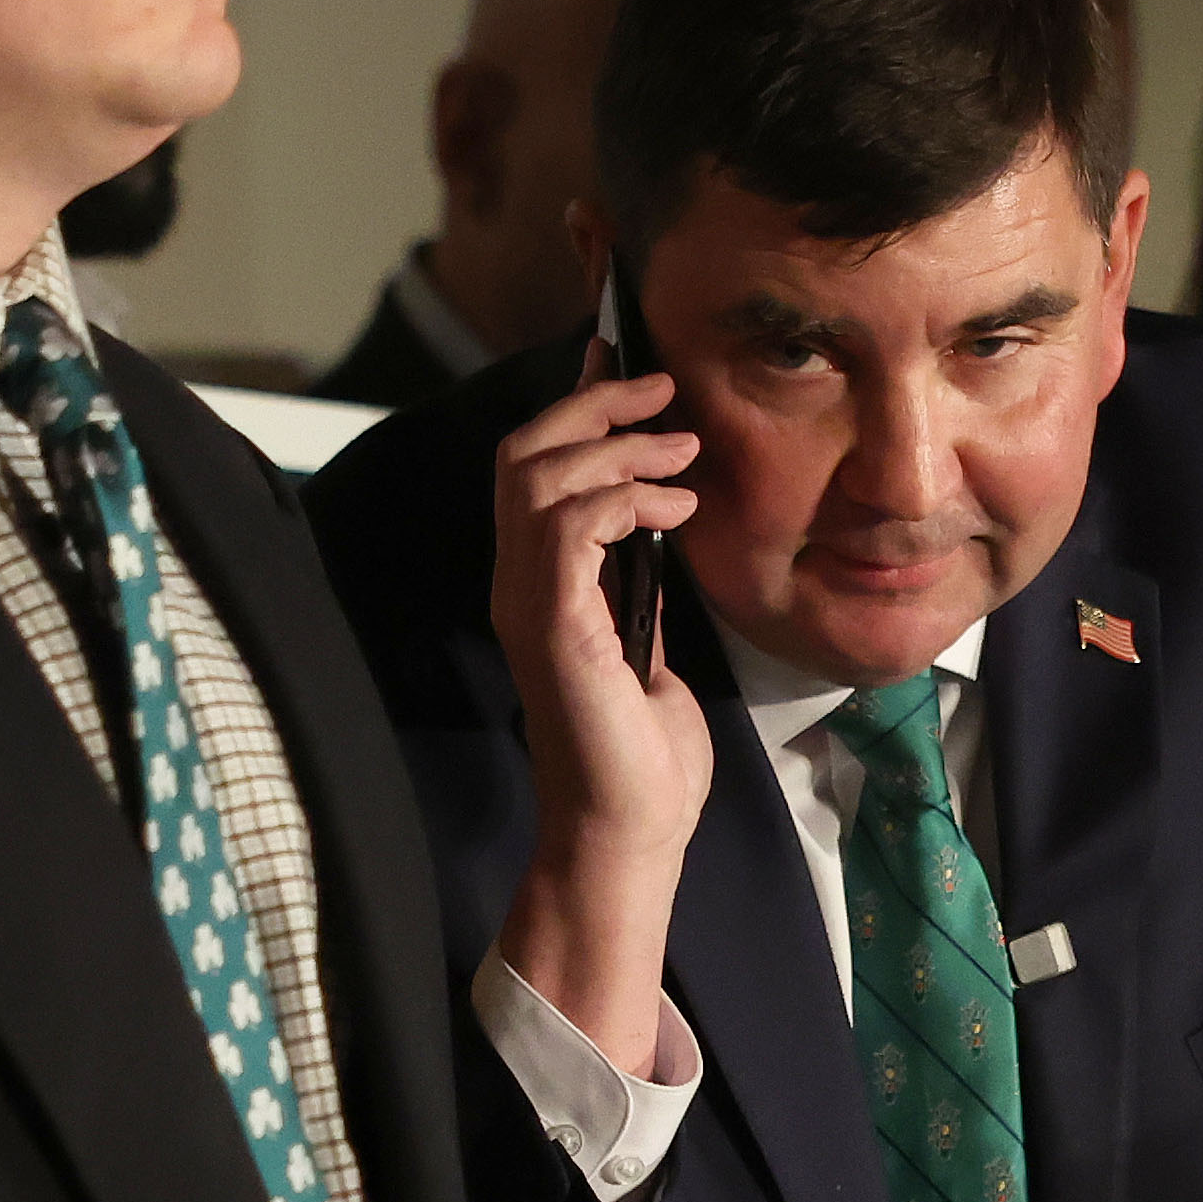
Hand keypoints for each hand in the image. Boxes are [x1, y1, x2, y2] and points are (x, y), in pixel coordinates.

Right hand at [491, 351, 712, 1079]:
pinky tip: (678, 511)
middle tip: (664, 393)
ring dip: (617, 447)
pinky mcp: (556, 626)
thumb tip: (661, 520)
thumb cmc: (645, 756)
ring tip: (683, 453)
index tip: (634, 370)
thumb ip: (638, 585)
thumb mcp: (650, 648)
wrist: (632, 831)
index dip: (578, 407)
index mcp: (539, 585)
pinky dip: (625, 499)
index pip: (533, 469)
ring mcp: (529, 604)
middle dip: (594, 404)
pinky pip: (570, 524)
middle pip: (523, 451)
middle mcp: (519, 584)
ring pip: (539, 474)